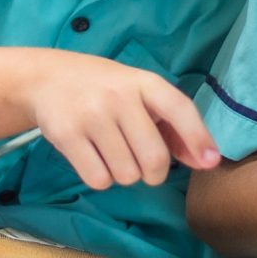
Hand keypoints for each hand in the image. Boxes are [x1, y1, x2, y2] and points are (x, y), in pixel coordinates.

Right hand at [19, 50, 220, 190]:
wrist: (45, 77)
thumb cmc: (103, 88)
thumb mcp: (139, 95)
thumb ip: (173, 126)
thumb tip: (206, 161)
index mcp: (143, 82)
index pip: (179, 109)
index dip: (198, 138)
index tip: (211, 162)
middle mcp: (118, 96)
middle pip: (154, 158)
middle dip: (153, 172)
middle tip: (141, 163)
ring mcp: (90, 115)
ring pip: (126, 174)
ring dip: (124, 174)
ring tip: (111, 154)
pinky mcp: (66, 134)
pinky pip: (98, 179)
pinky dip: (100, 177)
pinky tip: (92, 157)